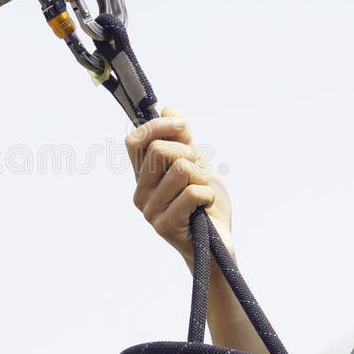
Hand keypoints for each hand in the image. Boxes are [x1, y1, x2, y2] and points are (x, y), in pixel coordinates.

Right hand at [125, 107, 232, 268]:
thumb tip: (168, 107)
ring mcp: (149, 211)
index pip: (134, 140)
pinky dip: (208, 195)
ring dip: (202, 178)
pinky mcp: (163, 226)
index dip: (158, 126)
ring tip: (202, 194)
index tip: (183, 126)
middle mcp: (140, 192)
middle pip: (159, 150)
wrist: (219, 246)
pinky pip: (191, 192)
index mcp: (144, 176)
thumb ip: (183, 138)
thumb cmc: (207, 205)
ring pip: (180, 169)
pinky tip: (205, 208)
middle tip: (199, 172)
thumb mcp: (198, 163)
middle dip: (189, 153)